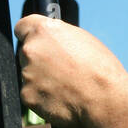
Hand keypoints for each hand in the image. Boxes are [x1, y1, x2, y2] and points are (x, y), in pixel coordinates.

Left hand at [14, 13, 127, 127]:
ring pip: (30, 76)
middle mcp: (31, 49)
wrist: (104, 100)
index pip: (22, 27)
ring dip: (43, 81)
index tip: (37, 42)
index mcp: (44, 30)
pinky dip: (44, 98)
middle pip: (27, 53)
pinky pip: (32, 95)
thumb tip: (52, 42)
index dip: (30, 35)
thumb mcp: (83, 40)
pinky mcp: (27, 96)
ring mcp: (27, 74)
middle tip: (62, 71)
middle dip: (40, 61)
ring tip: (67, 87)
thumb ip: (60, 38)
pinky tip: (63, 99)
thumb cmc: (101, 70)